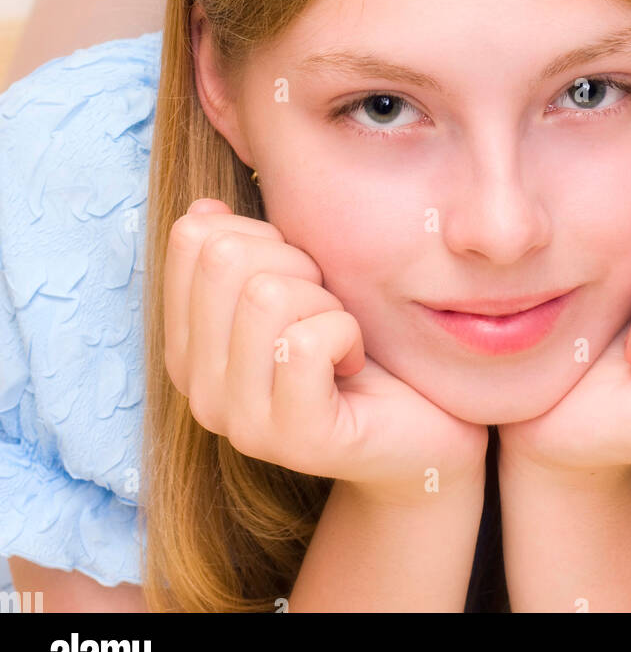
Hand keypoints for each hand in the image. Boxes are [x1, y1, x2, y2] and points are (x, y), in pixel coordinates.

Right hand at [164, 198, 487, 500]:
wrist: (422, 428)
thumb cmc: (357, 344)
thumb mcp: (295, 283)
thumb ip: (243, 251)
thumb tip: (204, 211)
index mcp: (186, 345)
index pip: (192, 239)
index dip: (261, 233)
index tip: (296, 273)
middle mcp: (200, 388)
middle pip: (224, 259)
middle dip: (294, 261)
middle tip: (325, 305)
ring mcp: (242, 422)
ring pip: (265, 296)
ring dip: (324, 301)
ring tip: (341, 336)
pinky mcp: (295, 440)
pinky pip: (308, 342)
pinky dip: (347, 333)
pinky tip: (354, 361)